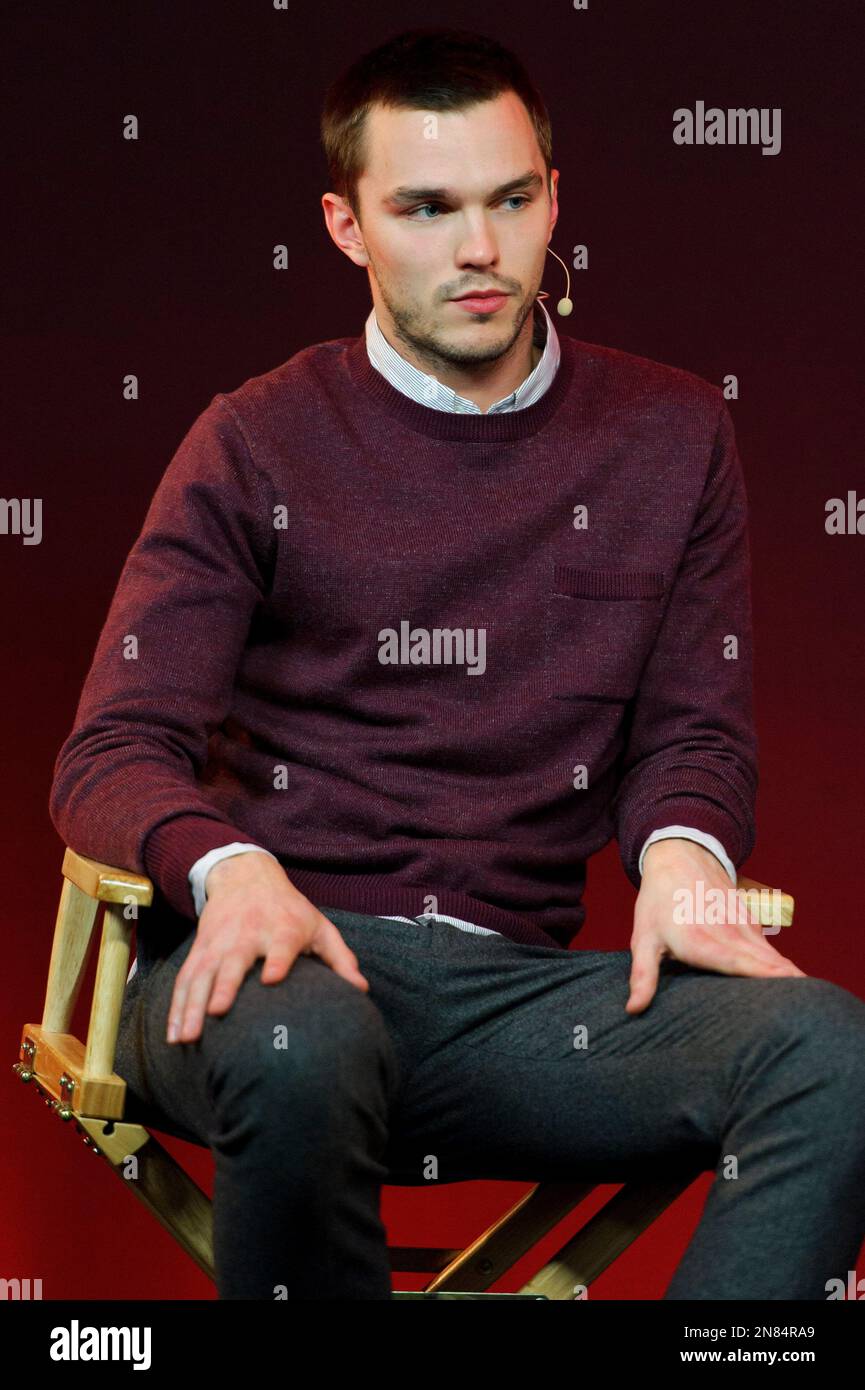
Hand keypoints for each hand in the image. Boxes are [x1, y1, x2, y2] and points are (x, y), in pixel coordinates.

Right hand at [166, 852, 368, 1043]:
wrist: (247, 878)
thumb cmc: (290, 911)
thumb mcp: (319, 926)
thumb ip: (340, 958)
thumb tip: (362, 990)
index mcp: (281, 930)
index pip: (280, 946)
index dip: (276, 960)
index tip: (271, 978)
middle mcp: (247, 935)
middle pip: (233, 961)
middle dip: (224, 986)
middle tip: (218, 1012)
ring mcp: (219, 944)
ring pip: (201, 975)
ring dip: (191, 1006)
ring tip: (187, 1039)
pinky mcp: (200, 951)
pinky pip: (185, 981)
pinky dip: (176, 1008)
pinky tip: (174, 1036)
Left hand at [626, 839, 805, 1015]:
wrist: (681, 856)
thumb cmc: (658, 901)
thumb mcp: (644, 937)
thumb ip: (643, 975)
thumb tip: (633, 1010)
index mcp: (704, 942)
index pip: (743, 966)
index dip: (769, 979)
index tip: (792, 994)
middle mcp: (731, 935)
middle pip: (768, 966)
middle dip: (789, 990)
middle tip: (805, 1015)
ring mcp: (745, 927)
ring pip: (774, 958)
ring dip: (790, 980)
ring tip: (806, 1006)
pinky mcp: (751, 923)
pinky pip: (771, 950)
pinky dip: (783, 968)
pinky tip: (794, 985)